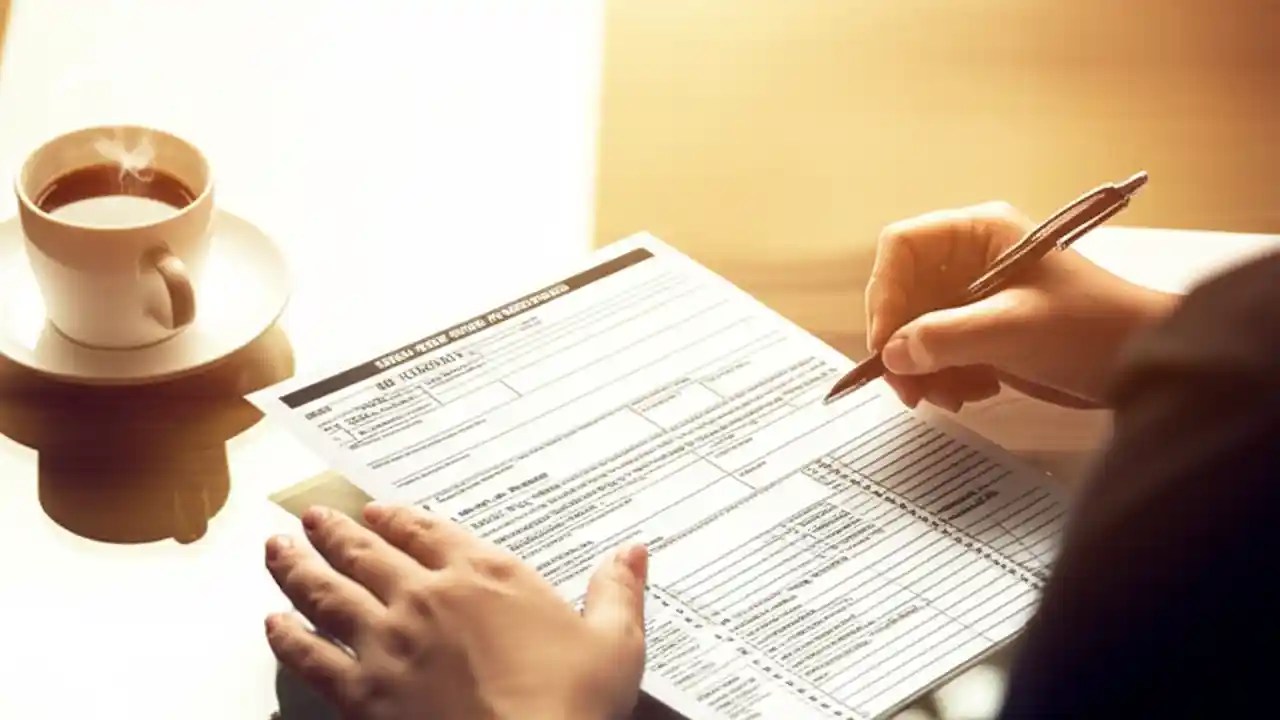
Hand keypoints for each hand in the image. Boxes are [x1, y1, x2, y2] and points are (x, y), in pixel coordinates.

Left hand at [264, 504, 647, 719]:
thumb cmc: (573, 708)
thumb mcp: (616, 645)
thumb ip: (618, 593)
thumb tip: (633, 552)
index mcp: (485, 577)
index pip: (429, 531)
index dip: (397, 517)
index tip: (376, 510)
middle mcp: (427, 598)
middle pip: (367, 552)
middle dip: (335, 531)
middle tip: (312, 518)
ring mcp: (387, 643)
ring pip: (326, 592)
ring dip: (297, 567)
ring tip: (276, 550)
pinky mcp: (361, 692)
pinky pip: (309, 655)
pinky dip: (285, 637)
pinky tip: (271, 625)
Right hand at [865, 201, 1176, 410]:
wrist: (1151, 362)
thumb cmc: (1092, 329)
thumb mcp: (1012, 330)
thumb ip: (945, 338)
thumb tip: (892, 353)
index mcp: (979, 234)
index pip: (903, 248)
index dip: (885, 293)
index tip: (887, 344)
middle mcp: (972, 258)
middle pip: (906, 294)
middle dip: (906, 344)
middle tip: (912, 389)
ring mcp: (979, 295)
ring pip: (919, 328)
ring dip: (926, 368)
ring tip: (953, 397)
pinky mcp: (988, 329)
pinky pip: (944, 350)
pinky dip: (948, 376)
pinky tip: (976, 393)